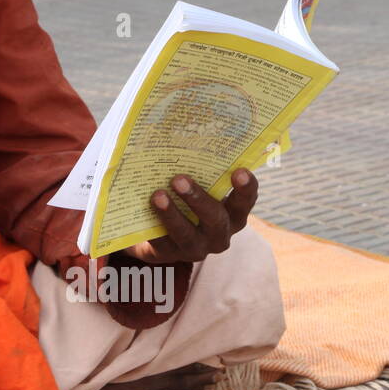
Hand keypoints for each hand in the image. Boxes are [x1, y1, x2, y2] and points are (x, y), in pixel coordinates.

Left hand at [126, 168, 257, 264]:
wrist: (156, 232)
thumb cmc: (182, 199)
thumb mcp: (194, 186)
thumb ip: (196, 170)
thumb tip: (177, 134)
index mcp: (231, 213)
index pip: (245, 201)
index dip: (245, 188)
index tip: (239, 171)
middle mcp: (219, 234)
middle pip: (216, 219)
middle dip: (198, 199)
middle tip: (179, 179)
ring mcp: (196, 248)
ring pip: (187, 234)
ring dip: (172, 214)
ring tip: (157, 195)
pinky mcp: (171, 255)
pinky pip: (162, 243)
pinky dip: (153, 226)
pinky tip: (143, 212)